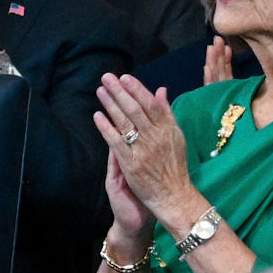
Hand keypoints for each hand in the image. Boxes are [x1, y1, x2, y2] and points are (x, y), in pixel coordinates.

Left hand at [96, 72, 198, 231]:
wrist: (173, 195)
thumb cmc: (174, 166)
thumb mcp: (176, 137)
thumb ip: (166, 114)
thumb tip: (160, 91)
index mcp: (169, 130)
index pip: (152, 105)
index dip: (138, 90)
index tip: (125, 77)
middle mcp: (157, 138)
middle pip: (136, 110)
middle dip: (121, 92)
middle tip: (107, 77)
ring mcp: (144, 150)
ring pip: (125, 123)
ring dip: (111, 105)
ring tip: (100, 91)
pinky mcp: (131, 163)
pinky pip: (116, 142)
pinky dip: (106, 128)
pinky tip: (97, 116)